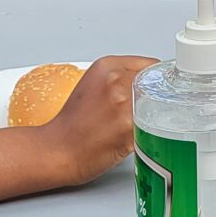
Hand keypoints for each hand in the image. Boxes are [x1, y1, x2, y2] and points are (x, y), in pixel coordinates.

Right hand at [39, 55, 155, 182]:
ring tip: (135, 127)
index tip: (154, 92)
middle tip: (144, 112)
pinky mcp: (129, 127)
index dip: (155, 81)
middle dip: (156, 99)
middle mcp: (116, 80)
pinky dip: (149, 135)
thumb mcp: (93, 85)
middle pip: (157, 86)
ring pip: (159, 107)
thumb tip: (150, 81)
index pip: (151, 65)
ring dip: (154, 118)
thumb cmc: (72, 124)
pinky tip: (132, 139)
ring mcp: (124, 103)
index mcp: (107, 66)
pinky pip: (153, 128)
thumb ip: (121, 77)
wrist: (57, 151)